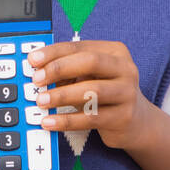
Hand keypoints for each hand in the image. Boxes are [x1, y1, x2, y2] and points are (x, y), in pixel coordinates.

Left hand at [28, 40, 150, 150]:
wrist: (136, 122)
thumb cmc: (105, 95)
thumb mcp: (89, 77)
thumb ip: (67, 71)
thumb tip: (36, 70)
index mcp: (115, 52)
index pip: (80, 46)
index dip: (54, 52)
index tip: (33, 60)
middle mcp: (125, 69)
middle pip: (90, 62)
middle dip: (59, 69)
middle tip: (37, 80)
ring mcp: (127, 93)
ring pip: (92, 91)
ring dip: (61, 96)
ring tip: (41, 101)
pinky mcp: (123, 117)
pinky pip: (91, 118)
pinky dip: (67, 120)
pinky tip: (50, 122)